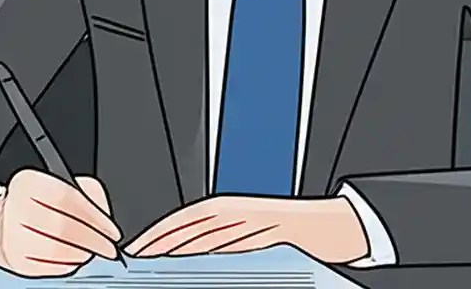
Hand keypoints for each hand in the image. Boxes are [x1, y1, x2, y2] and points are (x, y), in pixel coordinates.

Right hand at [0, 169, 121, 276]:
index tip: (112, 231)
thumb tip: (106, 219)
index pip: (66, 198)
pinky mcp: (14, 260)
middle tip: (109, 248)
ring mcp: (12, 237)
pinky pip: (48, 268)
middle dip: (94, 241)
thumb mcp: (64, 184)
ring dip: (82, 254)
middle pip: (62, 227)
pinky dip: (68, 265)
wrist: (3, 221)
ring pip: (56, 251)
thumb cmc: (41, 202)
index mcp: (27, 182)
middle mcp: (14, 208)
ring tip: (92, 252)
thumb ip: (89, 194)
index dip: (95, 217)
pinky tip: (76, 259)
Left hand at [124, 195, 369, 264]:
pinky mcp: (267, 233)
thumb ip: (222, 239)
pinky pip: (234, 244)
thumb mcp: (251, 230)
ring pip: (205, 235)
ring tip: (153, 262)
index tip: (135, 248)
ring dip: (177, 248)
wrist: (335, 224)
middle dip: (158, 242)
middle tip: (134, 257)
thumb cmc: (293, 230)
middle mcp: (236, 211)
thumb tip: (189, 256)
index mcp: (229, 208)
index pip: (183, 220)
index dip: (156, 233)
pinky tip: (195, 261)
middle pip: (187, 226)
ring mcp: (251, 221)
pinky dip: (211, 252)